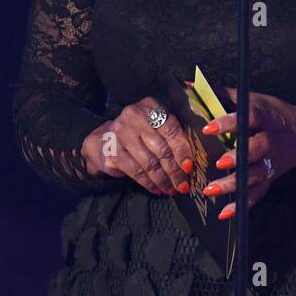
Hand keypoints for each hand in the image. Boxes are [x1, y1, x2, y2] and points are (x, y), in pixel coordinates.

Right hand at [81, 96, 196, 195]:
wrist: (104, 139)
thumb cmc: (139, 133)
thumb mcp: (155, 125)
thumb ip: (171, 135)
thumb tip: (191, 161)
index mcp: (149, 106)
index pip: (171, 129)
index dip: (182, 150)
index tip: (189, 167)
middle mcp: (133, 117)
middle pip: (160, 148)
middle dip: (174, 170)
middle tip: (183, 184)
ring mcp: (120, 133)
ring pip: (148, 163)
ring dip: (163, 180)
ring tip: (172, 189)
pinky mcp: (111, 151)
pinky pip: (135, 171)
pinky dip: (148, 183)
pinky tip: (156, 188)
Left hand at [200, 88, 295, 220]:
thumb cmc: (274, 115)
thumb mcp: (254, 99)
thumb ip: (223, 94)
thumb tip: (191, 86)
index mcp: (266, 117)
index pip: (250, 116)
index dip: (231, 121)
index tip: (209, 127)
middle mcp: (272, 140)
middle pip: (258, 149)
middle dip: (240, 157)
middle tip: (219, 163)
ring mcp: (272, 162)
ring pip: (255, 175)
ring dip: (235, 184)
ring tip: (211, 189)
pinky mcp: (270, 178)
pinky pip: (257, 194)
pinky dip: (242, 204)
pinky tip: (225, 213)